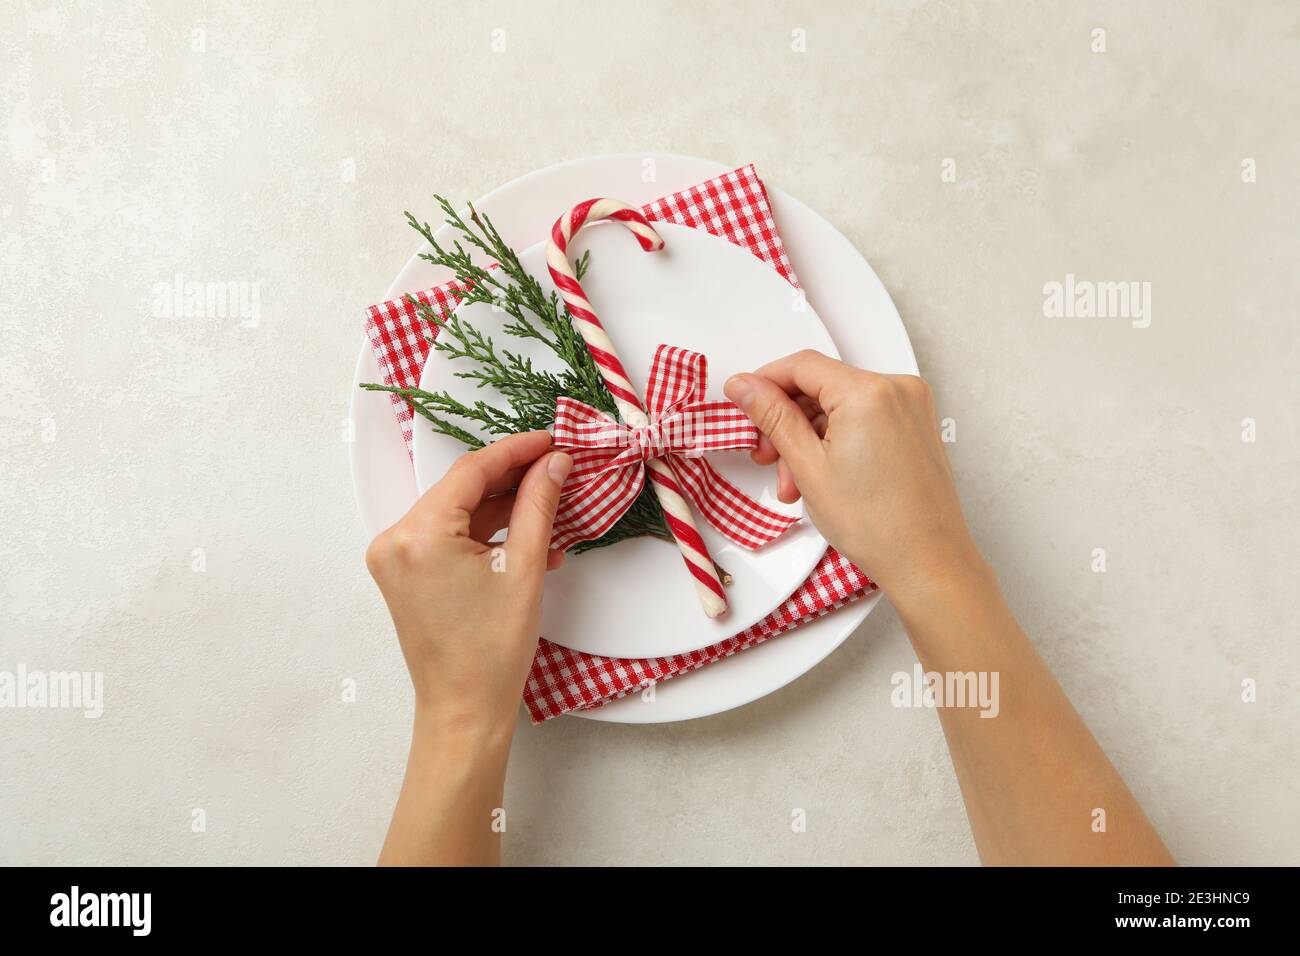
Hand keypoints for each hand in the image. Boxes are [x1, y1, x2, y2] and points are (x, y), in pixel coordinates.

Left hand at [365, 430, 571, 738]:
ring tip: (550, 505)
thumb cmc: (490, 653)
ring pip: (457, 511)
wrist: (464, 710)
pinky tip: (525, 538)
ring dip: (502, 507)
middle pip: (463, 489)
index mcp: (418, 535)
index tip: (551, 439)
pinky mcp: (403, 572)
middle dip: (512, 478)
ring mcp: (395, 557)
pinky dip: (484, 533)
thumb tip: (554, 464)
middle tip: (557, 467)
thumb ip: (538, 506)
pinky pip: (448, 535)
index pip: (472, 471)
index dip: (517, 451)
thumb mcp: (523, 569)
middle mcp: (395, 540)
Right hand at [724, 350, 983, 605]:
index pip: (802, 365)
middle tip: (766, 453)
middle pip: (821, 386)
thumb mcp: (808, 467)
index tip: (742, 400)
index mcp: (870, 393)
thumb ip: (773, 417)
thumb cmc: (879, 526)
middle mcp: (897, 389)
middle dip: (787, 421)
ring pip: (839, 406)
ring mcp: (911, 406)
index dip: (764, 381)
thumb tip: (746, 387)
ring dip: (809, 437)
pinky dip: (836, 440)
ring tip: (796, 480)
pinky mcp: (914, 424)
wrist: (927, 562)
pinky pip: (863, 417)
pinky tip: (821, 474)